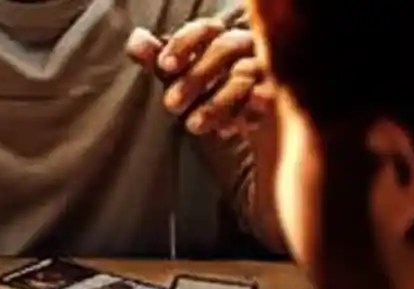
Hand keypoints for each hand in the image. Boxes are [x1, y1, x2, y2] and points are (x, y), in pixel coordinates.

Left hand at [126, 20, 273, 137]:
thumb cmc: (207, 98)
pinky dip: (245, 115)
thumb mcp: (180, 81)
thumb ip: (160, 60)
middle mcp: (246, 49)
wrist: (242, 134)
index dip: (184, 43)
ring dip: (217, 102)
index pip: (205, 29)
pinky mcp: (278, 98)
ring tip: (192, 125)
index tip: (163, 66)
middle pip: (225, 48)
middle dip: (196, 76)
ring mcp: (266, 72)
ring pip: (245, 75)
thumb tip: (135, 39)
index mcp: (220, 40)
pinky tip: (227, 130)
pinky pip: (266, 100)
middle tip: (170, 104)